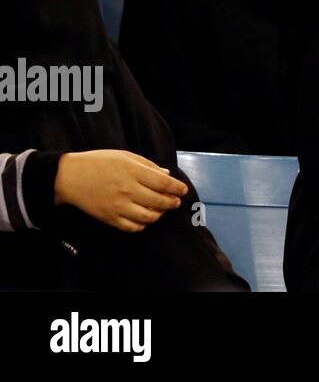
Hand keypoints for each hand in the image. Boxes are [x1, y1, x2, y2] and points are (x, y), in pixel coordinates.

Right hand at [53, 150, 187, 232]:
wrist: (70, 177)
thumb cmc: (99, 162)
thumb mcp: (125, 156)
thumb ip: (148, 165)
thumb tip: (167, 175)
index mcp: (134, 172)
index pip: (164, 184)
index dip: (177, 189)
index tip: (183, 190)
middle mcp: (128, 190)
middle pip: (160, 202)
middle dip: (172, 203)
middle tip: (175, 201)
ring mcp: (118, 207)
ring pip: (149, 218)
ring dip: (159, 215)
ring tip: (160, 210)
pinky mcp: (109, 218)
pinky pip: (132, 227)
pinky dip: (143, 224)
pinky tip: (144, 218)